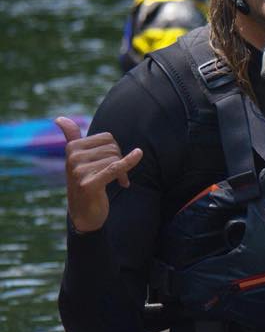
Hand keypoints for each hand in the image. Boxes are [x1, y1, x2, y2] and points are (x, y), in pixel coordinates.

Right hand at [56, 116, 142, 233]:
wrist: (83, 214)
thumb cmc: (85, 182)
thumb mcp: (78, 159)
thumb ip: (71, 137)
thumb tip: (59, 118)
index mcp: (72, 147)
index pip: (107, 138)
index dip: (115, 150)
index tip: (111, 163)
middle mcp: (73, 157)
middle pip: (113, 148)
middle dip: (120, 161)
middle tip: (117, 176)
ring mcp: (79, 171)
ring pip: (116, 160)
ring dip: (123, 172)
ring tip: (117, 182)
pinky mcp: (90, 184)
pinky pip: (115, 168)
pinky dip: (129, 161)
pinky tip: (139, 154)